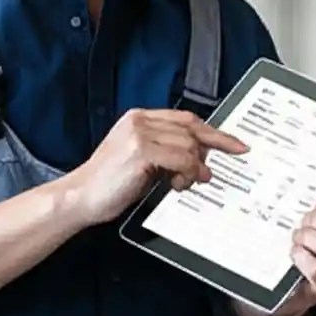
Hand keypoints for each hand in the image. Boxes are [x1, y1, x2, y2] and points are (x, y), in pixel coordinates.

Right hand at [67, 108, 246, 224]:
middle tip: (216, 169)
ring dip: (194, 168)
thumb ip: (168, 153)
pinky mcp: (140, 151)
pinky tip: (179, 184)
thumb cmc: (109, 184)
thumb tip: (201, 159)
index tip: (234, 144)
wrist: (80, 197)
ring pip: (189, 145)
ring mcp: (139, 134)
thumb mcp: (144, 162)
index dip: (213, 132)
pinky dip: (187, 173)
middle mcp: (140, 121)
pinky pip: (181, 159)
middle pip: (191, 130)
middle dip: (209, 151)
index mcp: (139, 119)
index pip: (186, 119)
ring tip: (185, 183)